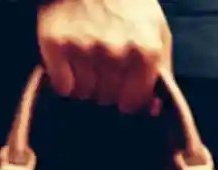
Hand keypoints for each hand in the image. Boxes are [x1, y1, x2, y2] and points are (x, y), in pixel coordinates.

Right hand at [37, 0, 170, 113]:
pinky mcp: (56, 45)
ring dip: (85, 82)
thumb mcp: (157, 31)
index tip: (123, 86)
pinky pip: (62, 87)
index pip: (133, 102)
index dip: (127, 96)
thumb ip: (161, 71)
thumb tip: (152, 110)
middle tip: (103, 61)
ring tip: (87, 56)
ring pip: (84, 94)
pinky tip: (70, 59)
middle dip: (106, 87)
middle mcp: (116, 53)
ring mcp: (84, 49)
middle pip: (107, 99)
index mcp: (145, 51)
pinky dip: (64, 79)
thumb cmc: (128, 3)